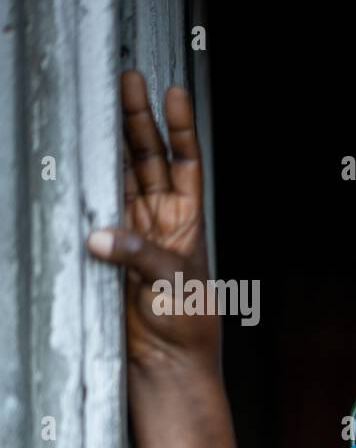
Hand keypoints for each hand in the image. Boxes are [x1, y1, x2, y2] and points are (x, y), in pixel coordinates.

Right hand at [85, 70, 217, 376]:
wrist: (167, 367)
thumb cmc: (186, 327)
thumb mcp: (175, 283)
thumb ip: (139, 253)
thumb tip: (98, 234)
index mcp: (188, 222)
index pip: (185, 164)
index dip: (180, 128)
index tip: (174, 92)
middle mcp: (158, 222)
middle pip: (146, 159)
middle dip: (136, 120)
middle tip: (126, 80)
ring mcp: (128, 234)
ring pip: (118, 177)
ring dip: (109, 142)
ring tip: (99, 103)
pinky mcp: (103, 253)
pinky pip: (92, 210)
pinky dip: (82, 185)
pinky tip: (75, 156)